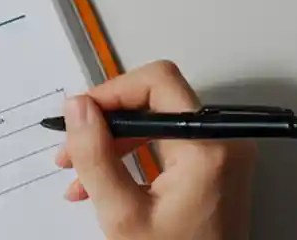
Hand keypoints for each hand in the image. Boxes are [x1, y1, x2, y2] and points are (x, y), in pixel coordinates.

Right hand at [55, 61, 256, 239]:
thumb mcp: (122, 212)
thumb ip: (95, 155)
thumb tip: (78, 107)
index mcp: (208, 147)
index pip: (157, 82)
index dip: (112, 93)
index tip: (81, 116)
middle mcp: (224, 142)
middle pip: (154, 100)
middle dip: (106, 123)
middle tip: (72, 149)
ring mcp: (222, 154)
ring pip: (155, 121)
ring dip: (112, 142)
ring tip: (80, 174)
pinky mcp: (214, 167)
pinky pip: (166, 143)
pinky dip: (131, 155)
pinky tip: (102, 181)